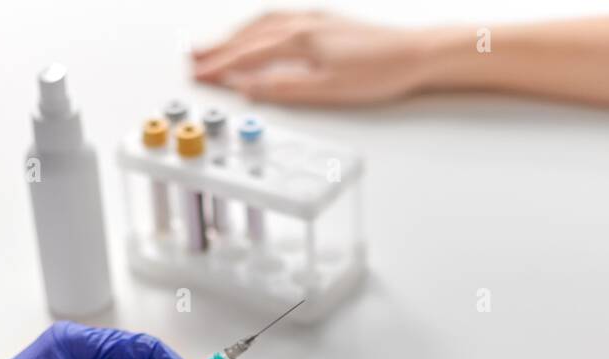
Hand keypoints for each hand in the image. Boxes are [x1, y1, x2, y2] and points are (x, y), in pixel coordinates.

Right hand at [193, 12, 435, 104]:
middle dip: (219, 47)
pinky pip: (278, 20)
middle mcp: (304, 22)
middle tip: (193, 59)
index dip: (221, 67)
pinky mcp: (325, 21)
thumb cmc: (380, 71)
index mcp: (301, 38)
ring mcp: (314, 18)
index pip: (249, 55)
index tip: (198, 76)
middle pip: (250, 35)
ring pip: (263, 24)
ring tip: (215, 46)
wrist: (416, 54)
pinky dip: (257, 28)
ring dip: (236, 35)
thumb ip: (285, 89)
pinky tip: (257, 34)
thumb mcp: (328, 90)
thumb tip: (250, 90)